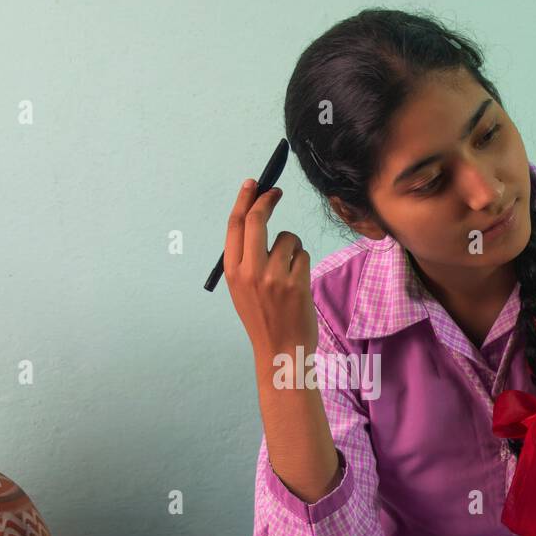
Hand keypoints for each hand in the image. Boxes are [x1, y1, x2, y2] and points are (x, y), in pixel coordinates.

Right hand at [223, 179, 318, 368]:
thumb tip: (255, 218)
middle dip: (267, 200)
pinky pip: (303, 255)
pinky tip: (298, 284)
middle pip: (257, 220)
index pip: (235, 225)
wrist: (280, 351)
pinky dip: (303, 264)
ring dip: (292, 248)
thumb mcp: (241, 289)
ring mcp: (273, 277)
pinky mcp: (296, 283)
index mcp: (232, 272)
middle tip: (277, 192)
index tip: (253, 184)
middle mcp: (249, 272)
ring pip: (287, 238)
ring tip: (289, 273)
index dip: (244, 199)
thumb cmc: (264, 317)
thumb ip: (245, 258)